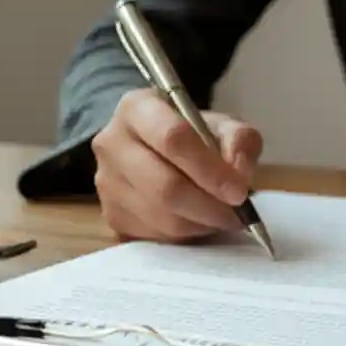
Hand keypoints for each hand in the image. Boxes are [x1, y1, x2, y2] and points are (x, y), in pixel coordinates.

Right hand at [92, 88, 262, 241]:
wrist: (150, 148)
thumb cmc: (190, 134)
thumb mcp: (221, 124)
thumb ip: (239, 140)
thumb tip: (238, 176)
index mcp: (137, 108)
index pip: (173, 139)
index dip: (209, 170)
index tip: (238, 192)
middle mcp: (112, 144)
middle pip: (164, 186)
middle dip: (209, 206)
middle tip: (237, 214)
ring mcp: (106, 183)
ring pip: (160, 217)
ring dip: (200, 224)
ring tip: (222, 217)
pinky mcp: (111, 216)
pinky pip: (154, 236)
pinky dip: (185, 236)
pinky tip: (198, 222)